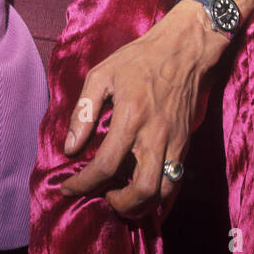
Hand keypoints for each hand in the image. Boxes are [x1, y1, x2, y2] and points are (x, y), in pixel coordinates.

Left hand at [60, 1, 228, 219]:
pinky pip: (177, 180)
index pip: (105, 166)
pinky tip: (144, 192)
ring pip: (164, 192)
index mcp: (131, 117)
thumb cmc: (140, 58)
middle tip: (104, 195)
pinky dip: (160, 195)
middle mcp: (156, 135)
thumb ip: (84, 111)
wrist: (185, 48)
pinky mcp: (186, 143)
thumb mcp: (102, 73)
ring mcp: (175, 141)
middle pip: (142, 191)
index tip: (68, 188)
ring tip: (123, 196)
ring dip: (142, 205)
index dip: (82, 184)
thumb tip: (71, 147)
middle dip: (119, 204)